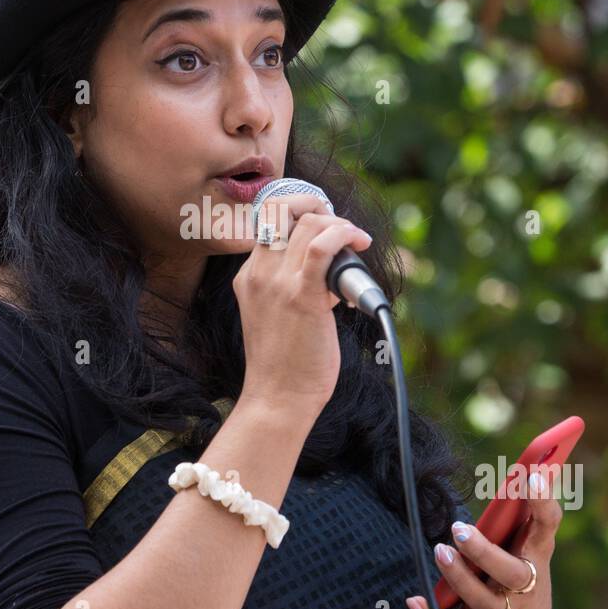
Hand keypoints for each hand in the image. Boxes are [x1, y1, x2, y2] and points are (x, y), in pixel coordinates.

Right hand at [233, 194, 372, 418]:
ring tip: (356, 244)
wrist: (278, 397)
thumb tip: (335, 270)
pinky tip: (359, 242)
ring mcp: (277, 283)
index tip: (326, 229)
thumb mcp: (277, 314)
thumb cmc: (285, 363)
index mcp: (249, 276)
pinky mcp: (301, 296)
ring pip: (308, 223)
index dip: (302, 215)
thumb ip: (297, 287)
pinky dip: (344, 234)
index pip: (270, 221)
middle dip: (321, 211)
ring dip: (340, 226)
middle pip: (286, 211)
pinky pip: (322, 247)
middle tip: (344, 232)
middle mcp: (258, 273)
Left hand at [405, 467, 562, 608]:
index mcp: (537, 552)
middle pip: (510, 573)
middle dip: (484, 552)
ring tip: (439, 550)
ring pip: (480, 599)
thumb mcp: (527, 537)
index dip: (543, 502)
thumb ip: (522, 506)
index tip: (531, 475)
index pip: (547, 525)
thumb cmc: (522, 561)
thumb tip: (526, 462)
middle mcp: (524, 584)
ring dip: (457, 576)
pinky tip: (414, 599)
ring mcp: (502, 608)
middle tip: (458, 528)